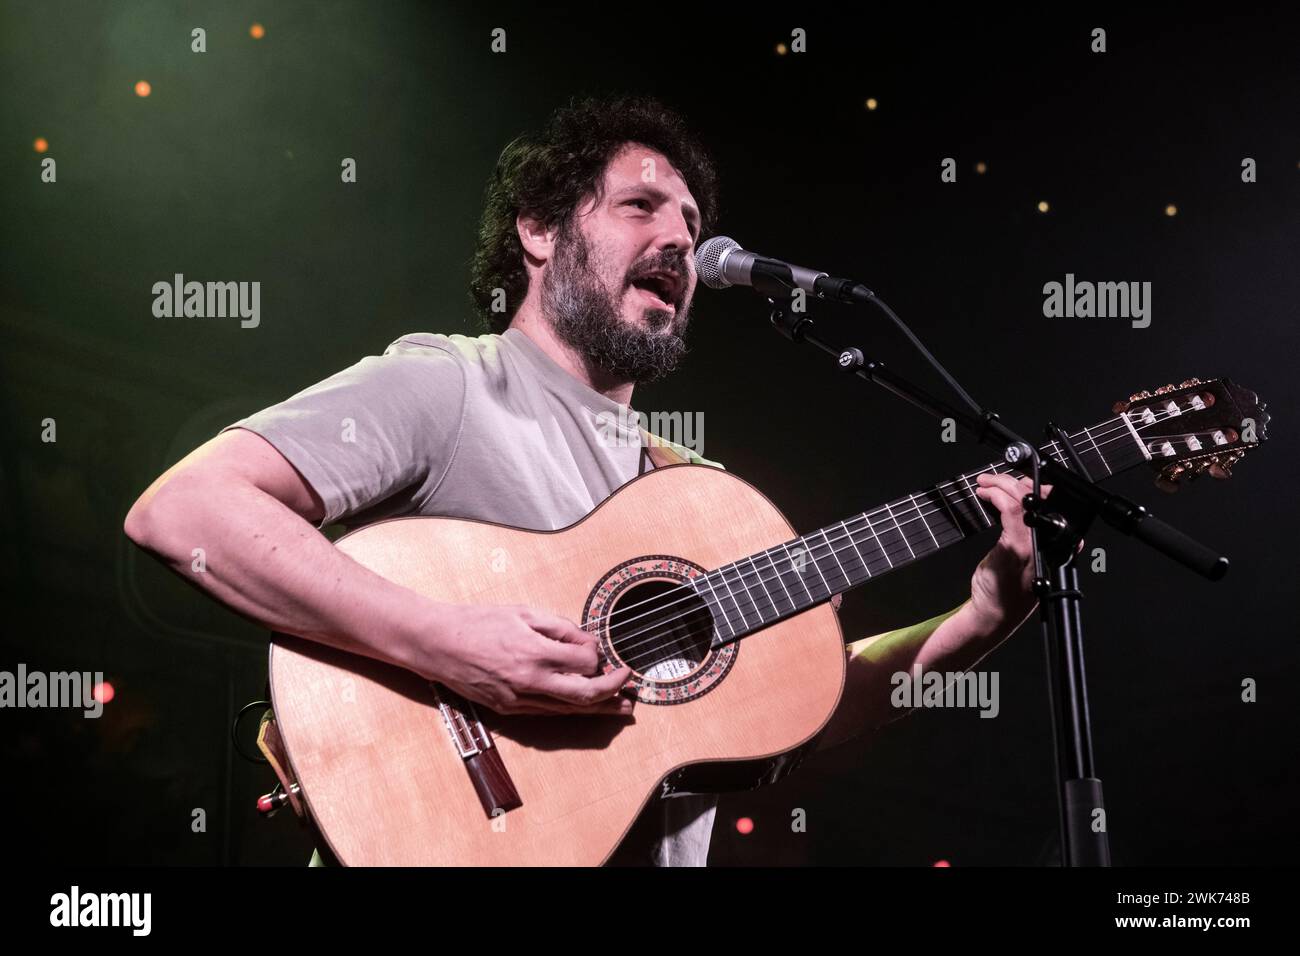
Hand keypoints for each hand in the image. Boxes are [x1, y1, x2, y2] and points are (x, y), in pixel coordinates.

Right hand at [414, 603, 634, 716]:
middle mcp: (529, 681)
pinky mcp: (508, 709)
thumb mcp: (524, 612)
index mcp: (534, 652)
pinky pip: (547, 712)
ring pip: (568, 710)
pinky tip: (585, 707)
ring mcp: (518, 699)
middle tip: (628, 685)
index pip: (584, 661)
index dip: (597, 654)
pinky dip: (569, 709)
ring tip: (621, 707)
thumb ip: (560, 627)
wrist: (437, 643)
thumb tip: (587, 641)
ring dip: (598, 708)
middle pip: (584, 695)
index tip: (599, 648)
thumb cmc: (478, 621)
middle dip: (612, 691)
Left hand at [969, 472, 1065, 632]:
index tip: (1020, 478)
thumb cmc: (1007, 588)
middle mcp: (1052, 542)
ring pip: (1024, 499)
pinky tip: (986, 494)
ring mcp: (1034, 544)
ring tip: (986, 483)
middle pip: (1041, 497)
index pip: (1055, 504)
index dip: (1038, 485)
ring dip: (1002, 484)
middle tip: (995, 478)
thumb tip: (1025, 504)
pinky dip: (997, 496)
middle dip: (1016, 480)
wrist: (995, 614)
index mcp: (1058, 544)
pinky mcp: (1016, 546)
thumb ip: (1033, 535)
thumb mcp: (1026, 557)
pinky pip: (1011, 510)